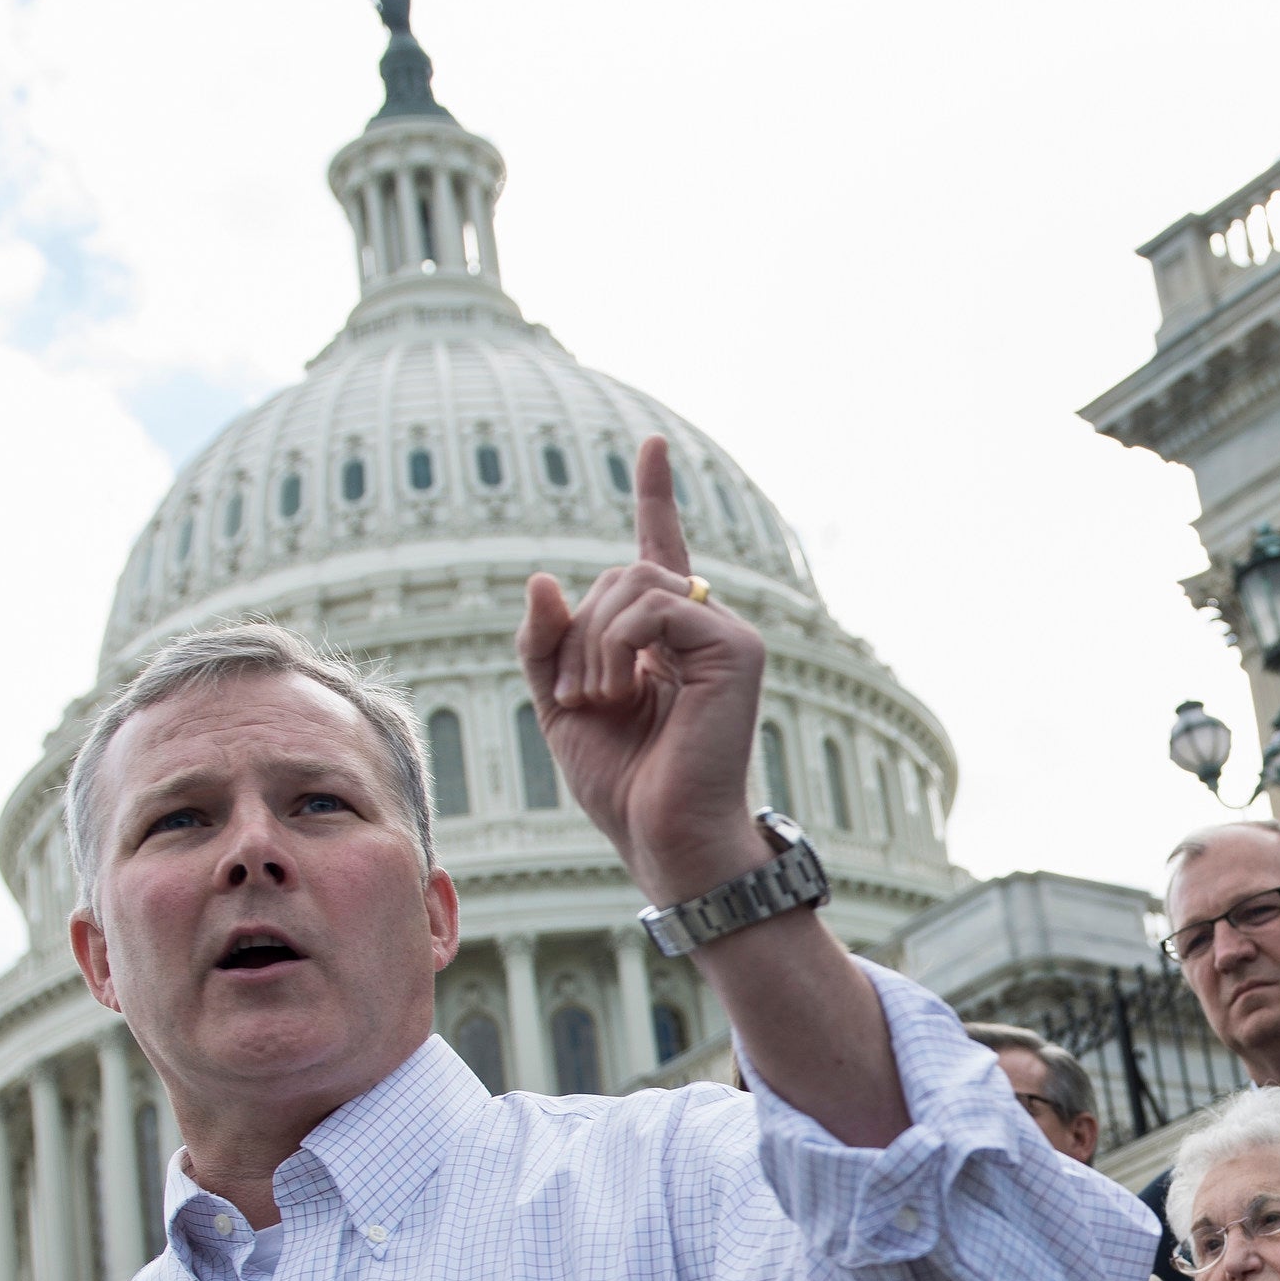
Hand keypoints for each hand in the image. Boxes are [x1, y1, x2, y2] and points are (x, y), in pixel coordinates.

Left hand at [518, 436, 773, 904]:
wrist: (666, 837)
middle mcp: (703, 628)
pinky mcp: (736, 648)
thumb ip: (545, 643)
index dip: (655, 495)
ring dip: (593, 641)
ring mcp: (725, 634)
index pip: (660, 550)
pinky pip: (657, 605)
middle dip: (580, 629)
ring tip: (596, 700)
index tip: (652, 443)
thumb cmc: (623, 784)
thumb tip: (542, 578)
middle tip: (578, 696)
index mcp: (667, 639)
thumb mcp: (560, 704)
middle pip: (622, 574)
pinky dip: (620, 642)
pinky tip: (620, 689)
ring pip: (635, 583)